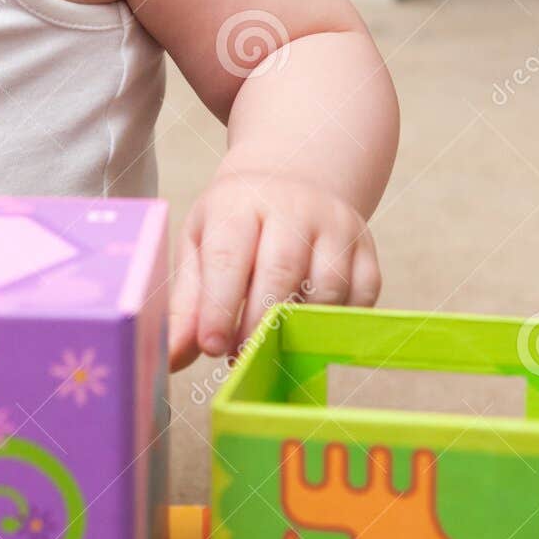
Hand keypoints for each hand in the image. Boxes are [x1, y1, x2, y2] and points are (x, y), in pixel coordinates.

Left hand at [168, 168, 381, 370]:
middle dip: (259, 323)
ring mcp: (337, 225)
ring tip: (271, 344)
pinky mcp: (366, 247)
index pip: (229, 256)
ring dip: (299, 329)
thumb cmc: (235, 223)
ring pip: (327, 288)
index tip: (211, 346)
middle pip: (282, 272)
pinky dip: (336, 323)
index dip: (220, 307)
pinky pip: (361, 296)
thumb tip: (172, 358)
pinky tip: (309, 330)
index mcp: (239, 202)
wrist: (291, 181)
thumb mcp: (200, 247)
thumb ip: (186, 303)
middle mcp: (294, 207)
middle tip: (238, 355)